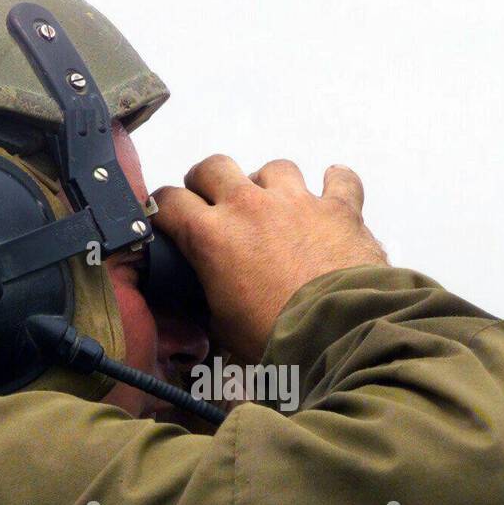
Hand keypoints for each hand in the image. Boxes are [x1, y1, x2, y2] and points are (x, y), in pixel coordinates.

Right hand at [152, 156, 386, 361]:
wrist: (336, 332)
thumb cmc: (276, 337)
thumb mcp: (223, 326)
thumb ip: (209, 301)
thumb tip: (207, 301)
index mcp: (212, 235)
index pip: (169, 202)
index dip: (164, 210)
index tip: (169, 219)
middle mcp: (250, 206)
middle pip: (214, 167)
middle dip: (208, 182)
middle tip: (213, 203)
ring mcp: (296, 201)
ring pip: (274, 168)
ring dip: (269, 184)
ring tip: (275, 206)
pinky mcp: (338, 208)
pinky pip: (339, 178)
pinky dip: (334, 184)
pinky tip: (331, 193)